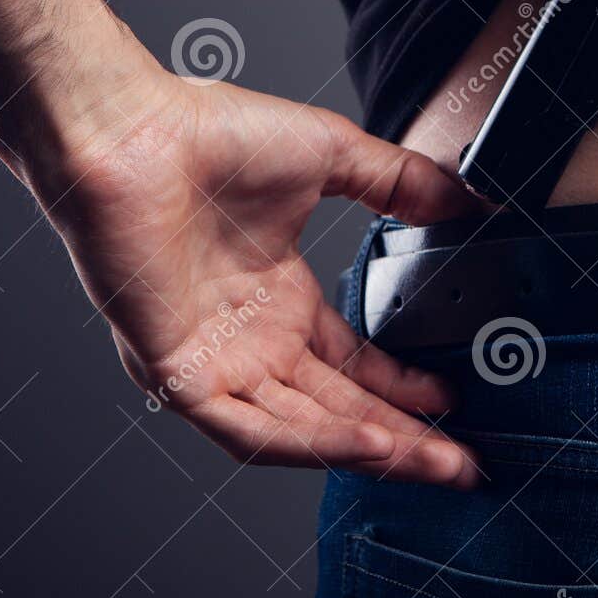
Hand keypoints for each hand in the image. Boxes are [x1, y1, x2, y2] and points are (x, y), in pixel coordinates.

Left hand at [16, 56, 487, 486]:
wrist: (132, 134)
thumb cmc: (209, 135)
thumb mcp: (334, 156)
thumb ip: (402, 182)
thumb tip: (465, 199)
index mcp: (277, 299)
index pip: (351, 367)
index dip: (403, 391)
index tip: (452, 400)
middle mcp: (249, 341)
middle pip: (340, 411)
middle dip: (406, 441)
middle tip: (462, 463)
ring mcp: (215, 363)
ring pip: (304, 432)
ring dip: (373, 452)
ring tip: (435, 464)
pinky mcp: (180, 377)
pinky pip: (253, 430)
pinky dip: (314, 443)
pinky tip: (371, 444)